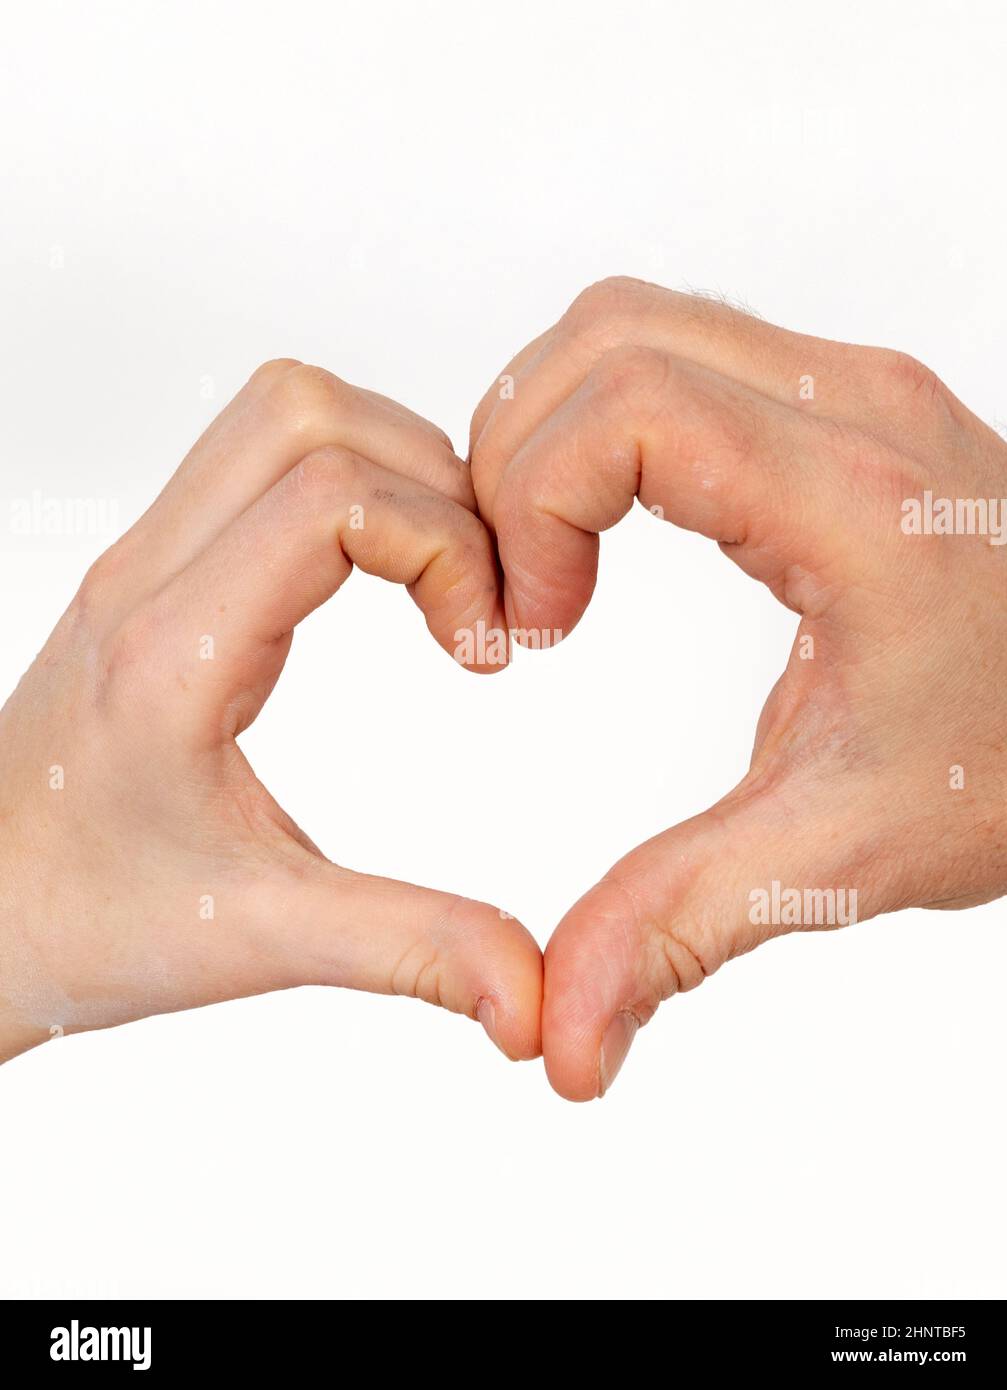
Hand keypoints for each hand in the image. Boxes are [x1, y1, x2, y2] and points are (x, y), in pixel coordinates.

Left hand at [0, 360, 541, 1064]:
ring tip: (438, 577)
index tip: (479, 646)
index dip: (445, 544)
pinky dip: (347, 485)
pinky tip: (377, 581)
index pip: (333, 495)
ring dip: (389, 466)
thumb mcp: (262, 937)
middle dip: (430, 483)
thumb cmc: (80, 921)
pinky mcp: (155, 570)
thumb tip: (532, 992)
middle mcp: (149, 579)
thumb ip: (411, 950)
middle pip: (307, 409)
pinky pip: (258, 461)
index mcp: (176, 653)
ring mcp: (144, 562)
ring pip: (280, 411)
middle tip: (472, 593)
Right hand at [469, 276, 1006, 1099]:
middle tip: (522, 591)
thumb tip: (561, 1037)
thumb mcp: (842, 851)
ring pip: (632, 324)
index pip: (627, 404)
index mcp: (854, 502)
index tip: (535, 622)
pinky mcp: (843, 400)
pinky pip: (678, 351)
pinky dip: (602, 421)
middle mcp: (856, 407)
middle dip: (514, 460)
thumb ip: (680, 927)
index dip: (530, 500)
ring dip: (551, 430)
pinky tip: (610, 528)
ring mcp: (855, 388)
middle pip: (607, 336)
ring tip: (552, 559)